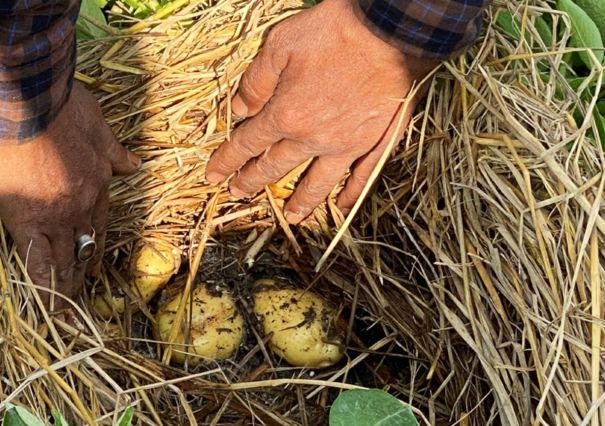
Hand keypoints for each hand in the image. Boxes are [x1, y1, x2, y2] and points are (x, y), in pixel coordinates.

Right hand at [0, 82, 139, 311]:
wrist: (28, 100)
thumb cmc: (60, 104)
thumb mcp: (99, 124)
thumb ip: (114, 150)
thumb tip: (134, 164)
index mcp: (98, 183)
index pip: (99, 223)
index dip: (96, 245)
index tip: (93, 262)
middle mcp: (82, 205)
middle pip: (84, 247)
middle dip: (83, 274)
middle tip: (82, 297)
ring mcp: (56, 215)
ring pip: (65, 260)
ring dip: (67, 289)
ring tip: (69, 314)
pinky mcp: (26, 220)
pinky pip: (37, 263)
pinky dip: (45, 288)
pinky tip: (49, 310)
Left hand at [205, 0, 437, 222]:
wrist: (390, 29)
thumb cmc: (335, 31)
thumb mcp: (281, 45)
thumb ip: (256, 81)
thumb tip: (239, 109)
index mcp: (285, 115)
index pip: (247, 144)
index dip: (227, 161)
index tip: (214, 175)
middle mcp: (313, 138)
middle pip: (275, 167)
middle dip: (252, 182)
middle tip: (238, 194)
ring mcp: (347, 145)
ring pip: (318, 182)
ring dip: (301, 201)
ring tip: (289, 217)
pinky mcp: (376, 143)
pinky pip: (361, 177)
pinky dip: (351, 194)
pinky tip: (343, 206)